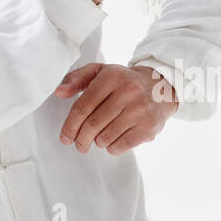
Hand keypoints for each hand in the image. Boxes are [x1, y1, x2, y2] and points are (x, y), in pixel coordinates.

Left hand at [53, 63, 177, 153]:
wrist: (161, 88)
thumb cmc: (124, 82)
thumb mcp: (101, 72)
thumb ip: (77, 79)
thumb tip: (59, 92)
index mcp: (112, 77)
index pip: (83, 105)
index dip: (70, 125)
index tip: (64, 137)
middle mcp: (127, 92)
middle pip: (93, 124)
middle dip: (80, 138)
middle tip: (78, 144)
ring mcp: (140, 110)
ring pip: (106, 137)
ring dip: (97, 142)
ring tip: (97, 138)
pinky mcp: (149, 126)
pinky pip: (121, 145)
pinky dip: (111, 148)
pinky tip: (111, 141)